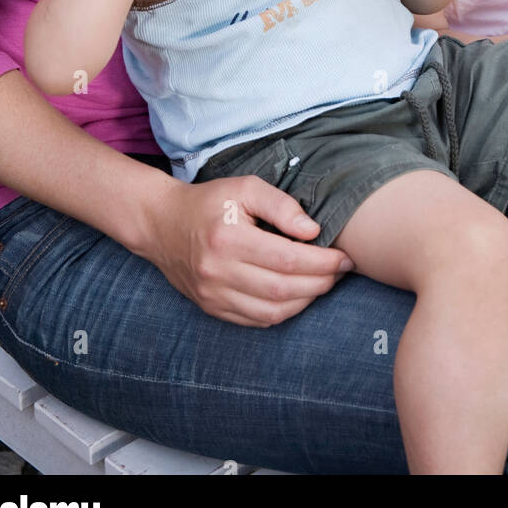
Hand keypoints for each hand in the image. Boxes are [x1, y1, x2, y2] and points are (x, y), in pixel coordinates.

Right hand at [144, 174, 354, 325]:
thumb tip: (313, 231)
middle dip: (321, 282)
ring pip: (272, 311)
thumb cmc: (211, 202)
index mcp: (228, 237)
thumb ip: (281, 205)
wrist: (162, 224)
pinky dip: (283, 311)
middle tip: (341, 270)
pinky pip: (256, 320)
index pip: (287, 259)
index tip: (344, 256)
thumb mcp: (245, 187)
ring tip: (324, 282)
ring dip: (306, 300)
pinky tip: (299, 295)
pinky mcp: (211, 308)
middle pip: (283, 289)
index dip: (323, 262)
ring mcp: (213, 295)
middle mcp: (218, 271)